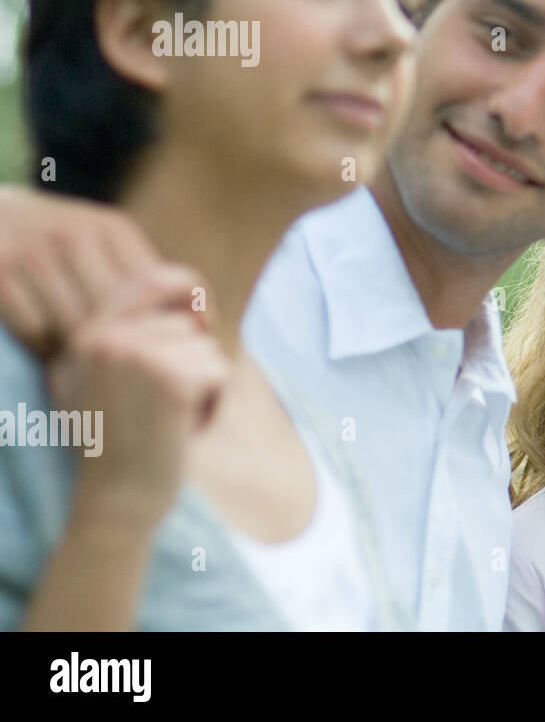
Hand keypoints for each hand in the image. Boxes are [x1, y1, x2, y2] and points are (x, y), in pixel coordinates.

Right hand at [0, 186, 176, 356]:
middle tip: (132, 364)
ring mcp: (34, 253)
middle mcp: (75, 233)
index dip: (175, 319)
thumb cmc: (55, 241)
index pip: (158, 283)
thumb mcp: (99, 240)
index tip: (186, 343)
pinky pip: (37, 331)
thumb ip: (139, 272)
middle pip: (119, 310)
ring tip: (90, 361)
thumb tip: (201, 319)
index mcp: (110, 227)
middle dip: (129, 341)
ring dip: (84, 351)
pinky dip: (44, 348)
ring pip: (78, 326)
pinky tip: (48, 349)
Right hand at [47, 264, 230, 527]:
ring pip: (207, 347)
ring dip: (204, 384)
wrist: (115, 504)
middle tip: (169, 400)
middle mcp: (108, 338)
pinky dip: (214, 402)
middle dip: (196, 357)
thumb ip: (138, 335)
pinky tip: (184, 427)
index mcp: (88, 334)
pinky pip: (220, 371)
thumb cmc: (124, 443)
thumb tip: (199, 303)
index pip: (150, 276)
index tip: (203, 317)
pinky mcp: (171, 381)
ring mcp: (138, 356)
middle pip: (188, 321)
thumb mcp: (112, 379)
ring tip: (170, 418)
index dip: (188, 287)